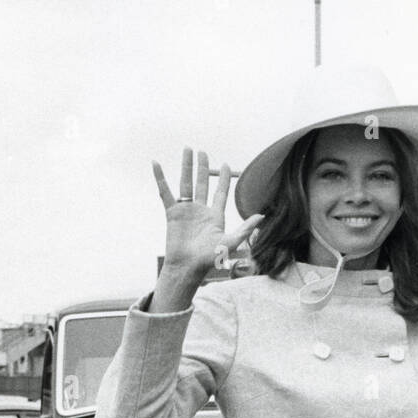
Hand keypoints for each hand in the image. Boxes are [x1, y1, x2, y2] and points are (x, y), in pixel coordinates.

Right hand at [150, 148, 263, 305]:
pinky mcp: (172, 213)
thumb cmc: (209, 259)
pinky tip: (156, 164)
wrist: (187, 267)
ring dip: (186, 166)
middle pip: (203, 183)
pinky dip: (160, 178)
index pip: (220, 193)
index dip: (223, 179)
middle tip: (202, 152)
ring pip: (186, 183)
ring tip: (187, 149)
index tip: (225, 165)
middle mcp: (200, 211)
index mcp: (215, 216)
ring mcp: (186, 210)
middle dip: (203, 167)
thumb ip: (245, 228)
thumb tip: (261, 216)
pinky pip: (165, 191)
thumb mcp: (230, 242)